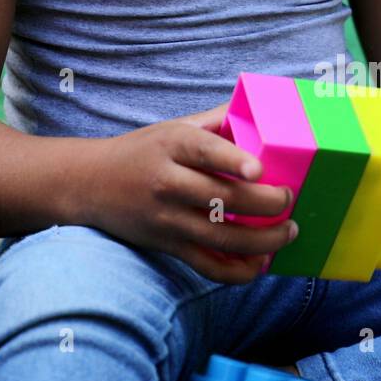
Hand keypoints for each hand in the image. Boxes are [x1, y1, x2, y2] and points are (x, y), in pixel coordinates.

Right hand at [80, 104, 297, 283]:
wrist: (90, 183)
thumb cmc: (143, 151)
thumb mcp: (174, 127)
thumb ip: (216, 121)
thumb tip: (260, 108)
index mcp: (173, 145)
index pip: (205, 152)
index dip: (233, 161)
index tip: (259, 170)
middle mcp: (168, 183)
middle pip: (223, 199)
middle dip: (266, 204)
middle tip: (289, 199)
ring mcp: (168, 219)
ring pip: (222, 237)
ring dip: (263, 241)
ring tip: (288, 232)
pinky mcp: (168, 246)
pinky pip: (208, 266)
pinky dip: (237, 272)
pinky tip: (259, 263)